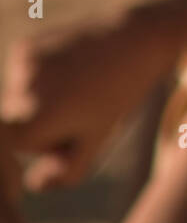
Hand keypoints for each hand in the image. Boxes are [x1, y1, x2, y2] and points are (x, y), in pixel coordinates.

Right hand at [0, 16, 163, 191]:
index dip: (44, 143)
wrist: (135, 37)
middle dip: (40, 124)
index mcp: (36, 118)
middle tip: (81, 106)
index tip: (71, 128)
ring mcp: (21, 64)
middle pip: (15, 124)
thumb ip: (65, 172)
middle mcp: (22, 89)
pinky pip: (22, 75)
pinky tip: (70, 66)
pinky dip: (40, 76)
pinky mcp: (23, 46)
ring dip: (40, 99)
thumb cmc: (118, 94)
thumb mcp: (98, 139)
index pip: (16, 149)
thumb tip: (31, 185)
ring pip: (18, 98)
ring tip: (79, 83)